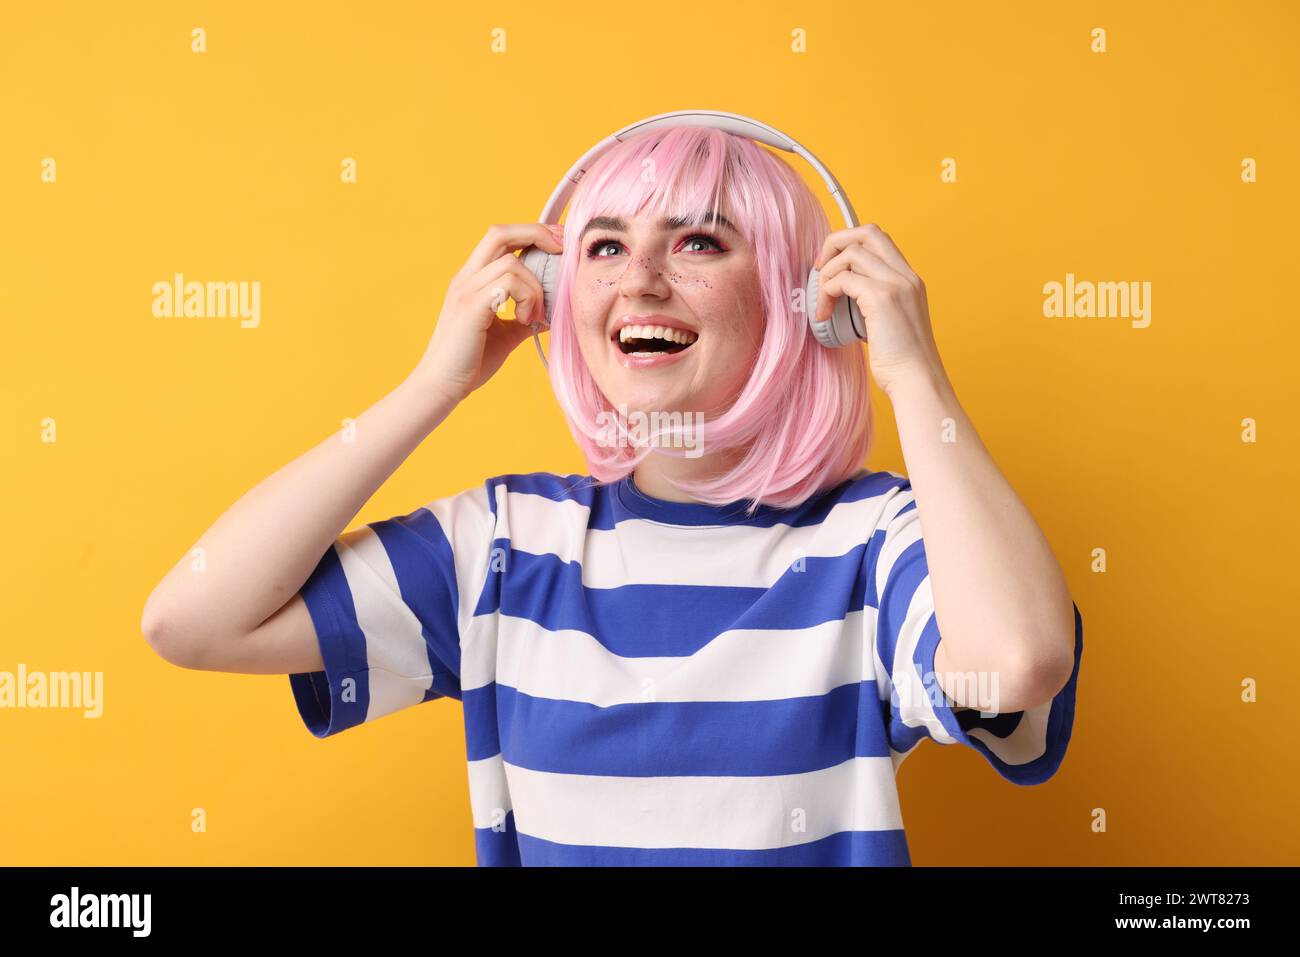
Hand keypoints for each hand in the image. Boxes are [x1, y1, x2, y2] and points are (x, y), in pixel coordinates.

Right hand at [409, 222, 563, 404]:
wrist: (441, 386)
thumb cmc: (470, 362)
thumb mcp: (506, 334)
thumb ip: (526, 317)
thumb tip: (553, 311)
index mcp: (472, 280)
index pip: (501, 238)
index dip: (531, 233)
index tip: (559, 243)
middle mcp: (466, 278)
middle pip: (500, 233)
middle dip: (536, 233)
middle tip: (562, 250)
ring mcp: (466, 290)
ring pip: (511, 262)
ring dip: (535, 287)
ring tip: (535, 316)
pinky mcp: (470, 306)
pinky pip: (508, 282)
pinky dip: (527, 298)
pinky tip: (526, 321)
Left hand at [812, 223, 944, 395]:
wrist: (917, 381)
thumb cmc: (901, 362)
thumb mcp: (889, 323)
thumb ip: (872, 304)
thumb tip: (841, 295)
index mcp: (910, 280)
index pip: (879, 240)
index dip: (850, 244)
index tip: (832, 268)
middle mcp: (906, 276)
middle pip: (866, 232)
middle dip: (835, 242)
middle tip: (819, 269)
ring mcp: (896, 284)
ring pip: (851, 252)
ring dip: (827, 273)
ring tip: (822, 302)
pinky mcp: (882, 298)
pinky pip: (843, 278)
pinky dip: (826, 292)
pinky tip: (824, 314)